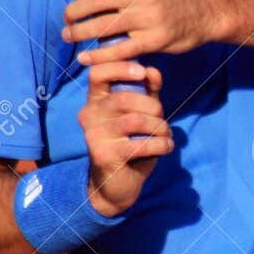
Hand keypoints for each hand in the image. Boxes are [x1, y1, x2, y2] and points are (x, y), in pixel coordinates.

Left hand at [61, 0, 216, 62]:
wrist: (204, 10)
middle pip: (96, 2)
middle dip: (73, 13)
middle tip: (66, 22)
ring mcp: (149, 17)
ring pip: (104, 26)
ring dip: (81, 33)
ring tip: (70, 37)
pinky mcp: (155, 40)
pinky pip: (121, 49)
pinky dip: (99, 56)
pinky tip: (86, 59)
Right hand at [78, 61, 172, 216]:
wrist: (116, 185)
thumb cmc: (130, 144)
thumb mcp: (140, 114)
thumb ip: (146, 92)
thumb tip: (152, 71)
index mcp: (95, 101)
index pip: (97, 73)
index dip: (121, 68)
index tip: (142, 72)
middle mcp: (88, 116)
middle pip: (124, 97)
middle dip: (153, 106)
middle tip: (162, 119)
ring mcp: (94, 136)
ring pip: (135, 120)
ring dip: (159, 127)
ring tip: (165, 135)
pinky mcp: (104, 155)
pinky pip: (141, 144)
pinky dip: (161, 144)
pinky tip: (165, 147)